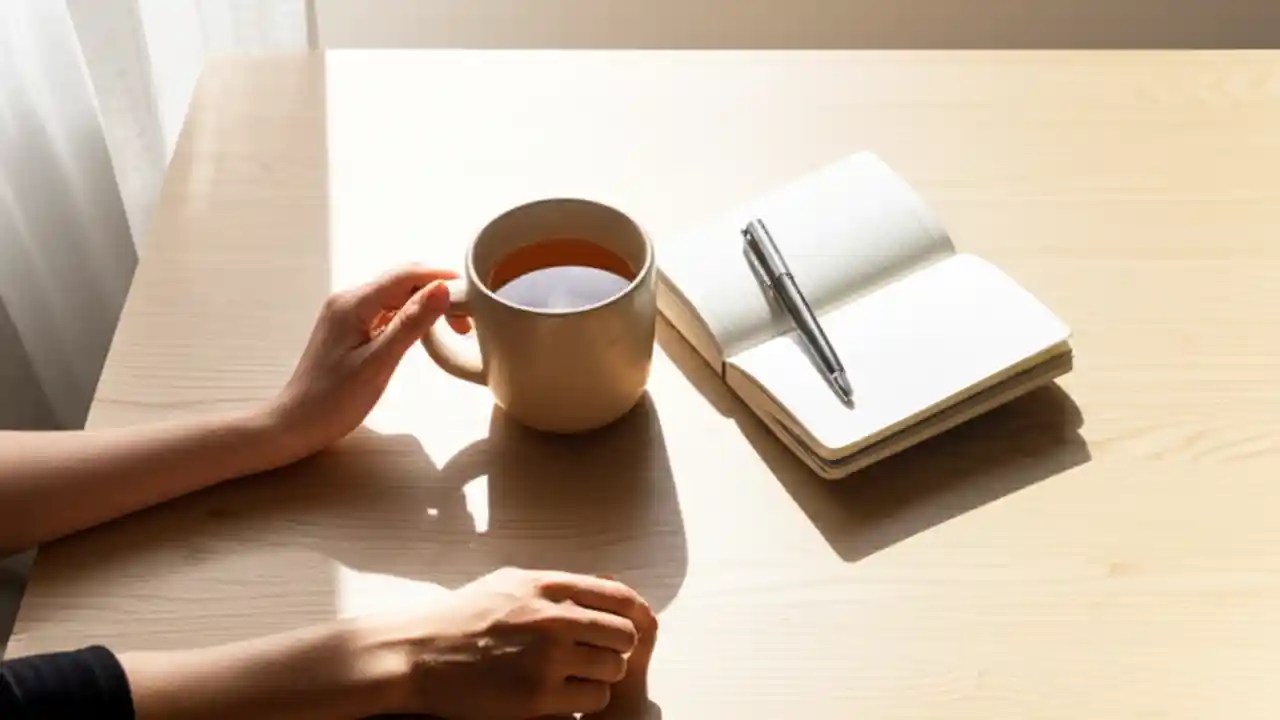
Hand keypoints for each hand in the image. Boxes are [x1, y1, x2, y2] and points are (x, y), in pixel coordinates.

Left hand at [267, 265, 469, 459]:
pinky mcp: (349, 327)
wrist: (295, 424)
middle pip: (400, 280)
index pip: (404, 275)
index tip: (472, 293)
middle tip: (466, 319)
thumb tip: (441, 288)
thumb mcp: (378, 364)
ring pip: (395, 295)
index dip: (439, 277)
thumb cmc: (334, 400)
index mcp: (353, 303)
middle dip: (436, 290)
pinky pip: (386, 310)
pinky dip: (409, 316)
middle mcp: (348, 300)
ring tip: (454, 326)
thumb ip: (410, 324)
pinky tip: (424, 333)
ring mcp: (347, 313)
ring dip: (425, 304)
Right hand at [378, 568, 651, 718]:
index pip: (619, 596)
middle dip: (615, 649)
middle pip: (623, 634)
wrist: (418, 653)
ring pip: (612, 669)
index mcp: (548, 586)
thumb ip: (554, 585)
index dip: (631, 615)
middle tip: (595, 658)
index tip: (625, 629)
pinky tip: (561, 697)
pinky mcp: (538, 696)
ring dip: (600, 677)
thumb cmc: (462, 618)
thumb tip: (599, 584)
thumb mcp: (510, 582)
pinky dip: (583, 701)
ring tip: (576, 678)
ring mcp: (547, 657)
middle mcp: (553, 617)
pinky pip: (592, 699)